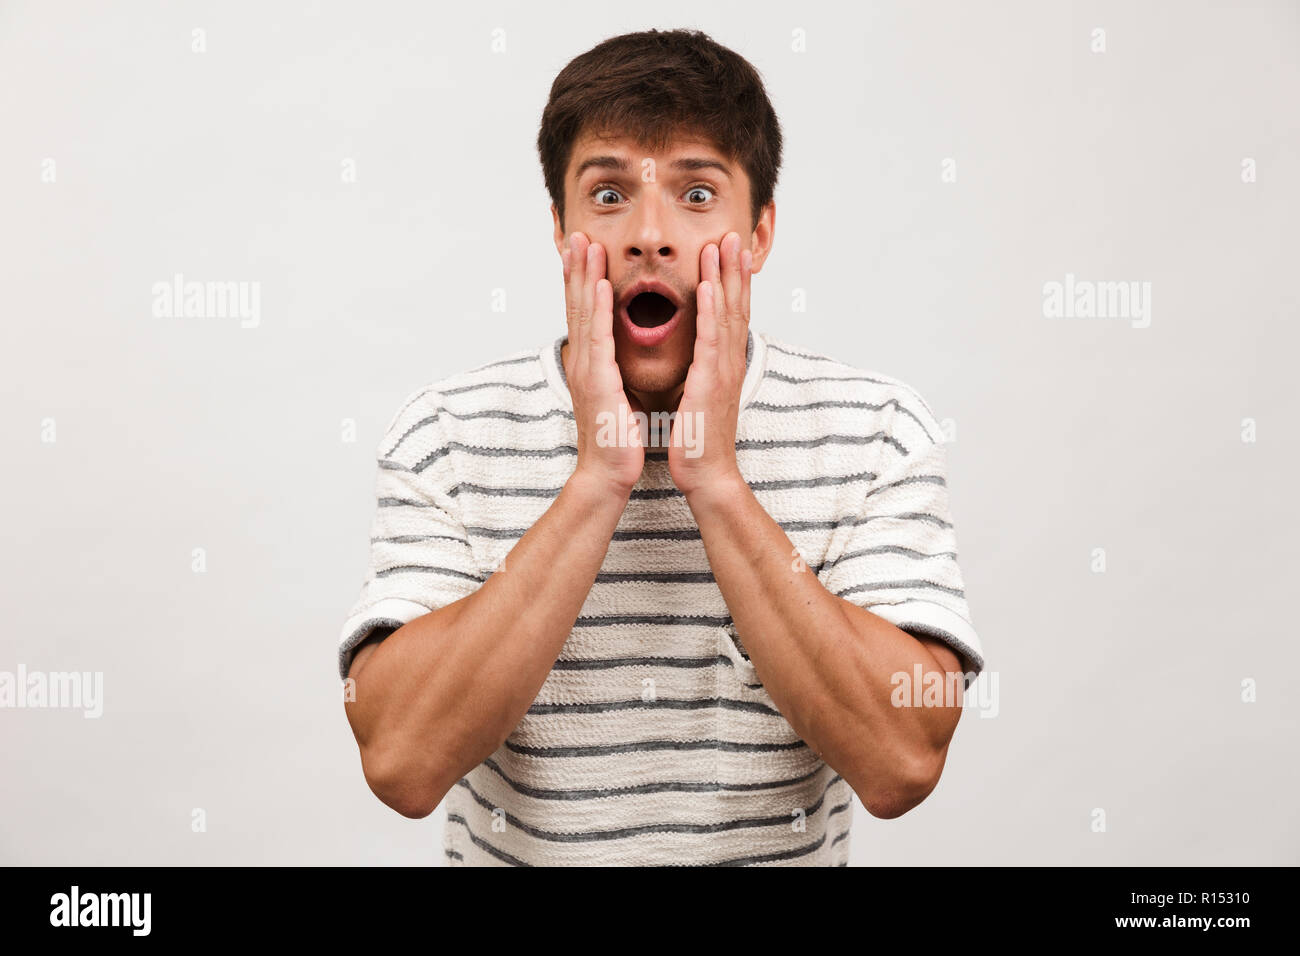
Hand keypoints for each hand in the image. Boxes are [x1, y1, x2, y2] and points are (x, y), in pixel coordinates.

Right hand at [561, 232, 645, 496]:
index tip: (584, 250)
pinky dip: (597, 308)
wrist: (609, 474)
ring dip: (583, 275)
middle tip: (576, 233)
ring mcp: (587, 369)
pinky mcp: (598, 381)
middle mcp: (584, 362)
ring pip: (584, 313)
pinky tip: (600, 284)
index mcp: (592, 364)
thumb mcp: (617, 398)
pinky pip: (598, 337)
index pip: (586, 314)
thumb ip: (614, 374)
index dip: (583, 280)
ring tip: (584, 243)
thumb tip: (617, 362)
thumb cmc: (618, 441)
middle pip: (578, 305)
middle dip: (577, 268)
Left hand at [670, 231, 750, 497]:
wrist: (704, 474)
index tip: (727, 250)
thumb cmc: (697, 440)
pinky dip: (709, 311)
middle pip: (735, 304)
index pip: (728, 313)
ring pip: (726, 314)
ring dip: (724, 277)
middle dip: (734, 267)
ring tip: (722, 244)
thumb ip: (699, 371)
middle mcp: (728, 361)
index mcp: (723, 363)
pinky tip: (706, 287)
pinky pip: (710, 341)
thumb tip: (695, 358)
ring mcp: (722, 370)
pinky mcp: (710, 383)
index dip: (730, 280)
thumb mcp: (697, 396)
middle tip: (733, 232)